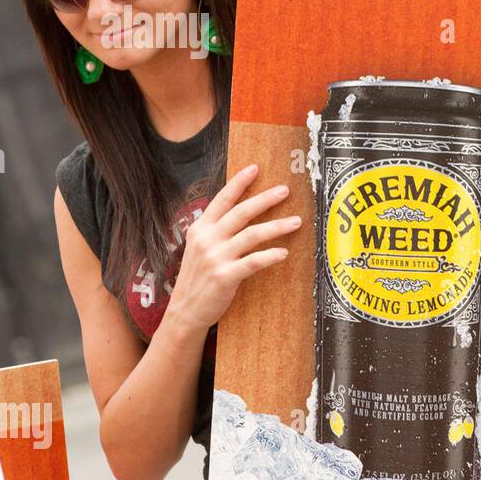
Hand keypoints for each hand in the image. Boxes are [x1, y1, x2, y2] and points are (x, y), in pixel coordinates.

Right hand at [168, 163, 299, 330]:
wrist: (184, 312)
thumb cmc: (197, 279)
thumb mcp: (200, 249)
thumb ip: (216, 231)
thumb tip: (239, 214)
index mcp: (200, 229)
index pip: (221, 200)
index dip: (238, 183)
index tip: (255, 168)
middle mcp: (207, 239)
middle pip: (241, 212)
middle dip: (265, 199)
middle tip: (285, 190)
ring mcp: (216, 257)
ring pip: (252, 234)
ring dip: (277, 226)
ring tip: (296, 221)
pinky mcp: (225, 276)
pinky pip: (253, 261)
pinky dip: (270, 255)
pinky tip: (284, 252)